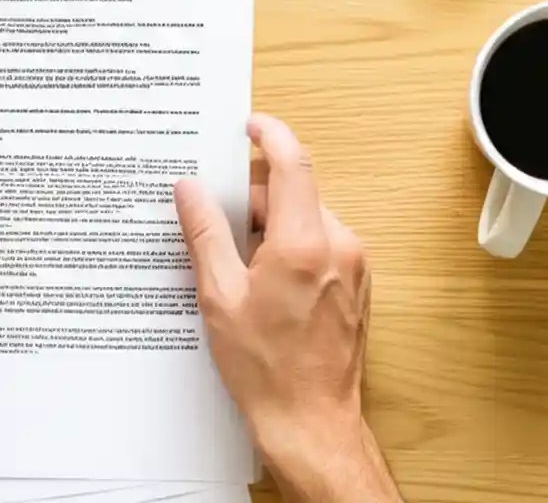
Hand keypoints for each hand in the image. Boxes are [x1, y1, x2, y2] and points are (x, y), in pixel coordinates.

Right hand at [174, 114, 399, 502]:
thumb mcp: (219, 296)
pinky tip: (261, 285)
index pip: (291, 164)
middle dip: (251, 200)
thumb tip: (189, 189)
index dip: (268, 135)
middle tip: (213, 223)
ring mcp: (354, 266)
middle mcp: (339, 246)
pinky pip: (320, 246)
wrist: (311, 422)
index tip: (247, 125)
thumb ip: (204, 233)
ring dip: (269, 229)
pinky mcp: (357, 284)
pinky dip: (289, 249)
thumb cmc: (266, 368)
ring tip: (234, 269)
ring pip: (305, 221)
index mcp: (304, 243)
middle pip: (292, 194)